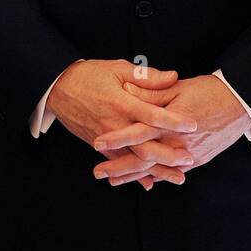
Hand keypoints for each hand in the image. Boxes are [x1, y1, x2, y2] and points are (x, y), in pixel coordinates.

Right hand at [48, 59, 197, 189]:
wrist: (57, 88)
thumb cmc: (89, 75)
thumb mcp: (118, 68)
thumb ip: (147, 76)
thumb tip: (173, 76)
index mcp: (122, 102)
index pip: (152, 115)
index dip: (173, 121)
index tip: (192, 125)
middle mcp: (115, 124)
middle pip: (145, 144)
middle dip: (168, 154)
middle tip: (190, 158)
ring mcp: (106, 138)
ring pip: (134, 159)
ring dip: (156, 169)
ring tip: (178, 177)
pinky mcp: (97, 146)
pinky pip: (118, 163)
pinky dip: (133, 175)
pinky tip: (149, 183)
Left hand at [92, 74, 250, 183]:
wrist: (240, 103)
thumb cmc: (208, 91)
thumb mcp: (177, 87)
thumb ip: (150, 92)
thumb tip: (126, 90)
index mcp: (171, 121)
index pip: (138, 132)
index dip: (117, 139)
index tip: (97, 142)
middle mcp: (178, 142)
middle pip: (143, 159)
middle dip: (118, 167)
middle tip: (98, 173)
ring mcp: (189, 155)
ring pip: (156, 170)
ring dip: (133, 176)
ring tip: (113, 180)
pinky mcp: (198, 160)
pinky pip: (172, 172)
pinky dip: (156, 176)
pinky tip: (142, 180)